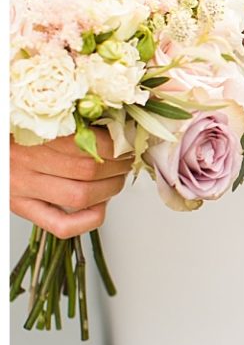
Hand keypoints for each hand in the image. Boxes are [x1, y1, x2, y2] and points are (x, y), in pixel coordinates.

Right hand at [10, 131, 132, 239]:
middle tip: (125, 159)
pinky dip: (88, 220)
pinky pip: (61, 225)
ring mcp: (22, 189)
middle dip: (118, 166)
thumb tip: (115, 127)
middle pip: (88, 170)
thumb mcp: (39, 119)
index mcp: (32, 136)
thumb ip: (71, 122)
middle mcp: (25, 163)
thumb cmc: (17, 131)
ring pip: (80, 197)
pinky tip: (99, 206)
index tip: (124, 141)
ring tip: (116, 178)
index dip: (116, 145)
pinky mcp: (21, 208)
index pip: (88, 143)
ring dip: (110, 189)